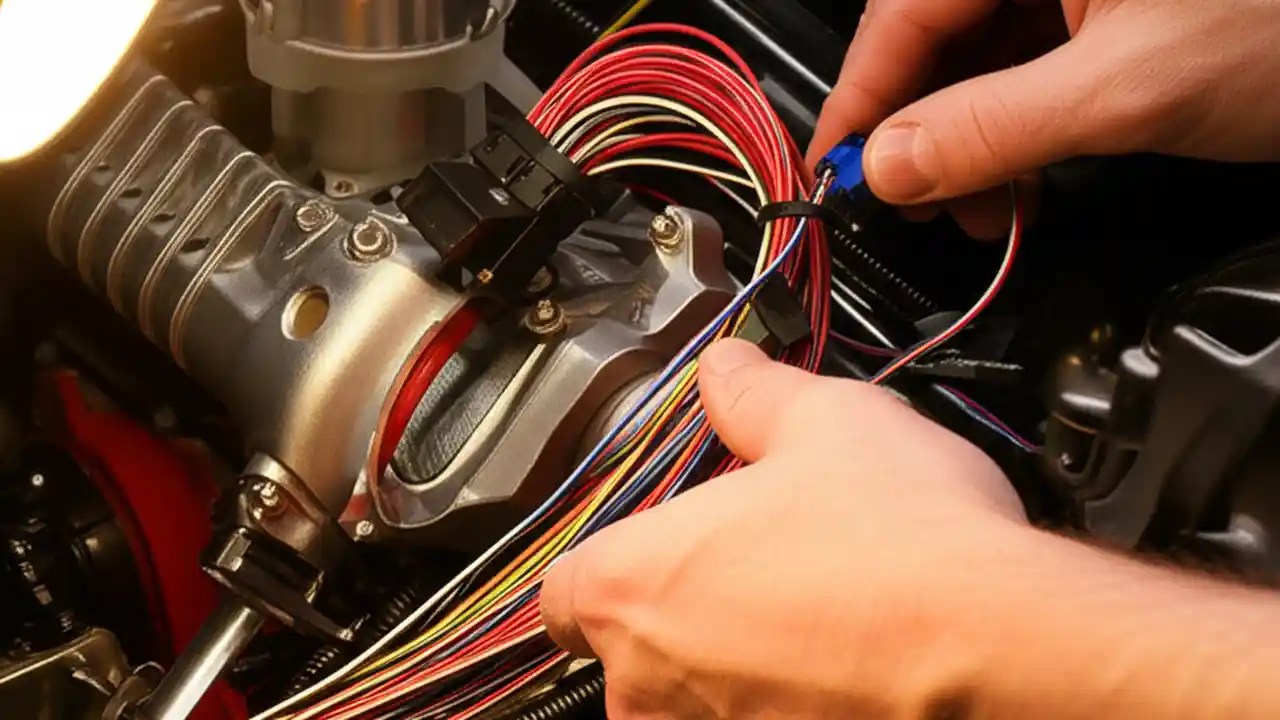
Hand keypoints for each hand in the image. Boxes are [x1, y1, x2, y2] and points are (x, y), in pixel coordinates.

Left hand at [540, 339, 1028, 716]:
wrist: (1011, 659)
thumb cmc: (912, 556)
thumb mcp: (828, 424)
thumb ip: (753, 396)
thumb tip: (730, 372)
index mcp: (633, 585)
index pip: (563, 592)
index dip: (612, 567)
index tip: (661, 550)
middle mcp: (650, 687)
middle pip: (636, 652)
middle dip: (692, 613)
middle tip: (766, 571)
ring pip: (696, 704)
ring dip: (740, 668)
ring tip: (822, 619)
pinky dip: (785, 706)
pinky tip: (848, 674)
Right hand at [809, 0, 1279, 238]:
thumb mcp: (1130, 91)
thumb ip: (992, 130)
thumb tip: (893, 163)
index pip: (902, 13)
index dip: (863, 101)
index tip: (836, 170)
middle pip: (937, 34)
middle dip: (924, 130)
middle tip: (917, 204)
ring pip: (983, 52)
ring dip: (972, 137)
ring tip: (986, 206)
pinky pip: (1033, 58)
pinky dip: (1019, 123)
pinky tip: (1024, 174)